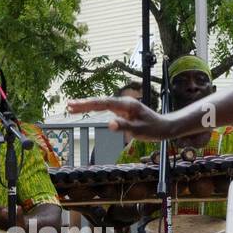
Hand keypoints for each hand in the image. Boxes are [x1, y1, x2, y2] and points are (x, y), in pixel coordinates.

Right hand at [67, 96, 181, 141]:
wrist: (165, 127)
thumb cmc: (153, 129)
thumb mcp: (139, 131)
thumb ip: (124, 127)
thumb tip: (109, 124)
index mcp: (126, 105)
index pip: (103, 103)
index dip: (88, 105)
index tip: (75, 105)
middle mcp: (123, 103)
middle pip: (100, 101)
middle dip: (84, 104)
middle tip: (68, 105)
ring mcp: (122, 106)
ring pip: (102, 104)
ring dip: (87, 105)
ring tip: (71, 107)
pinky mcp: (122, 110)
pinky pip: (106, 108)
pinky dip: (95, 109)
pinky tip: (87, 109)